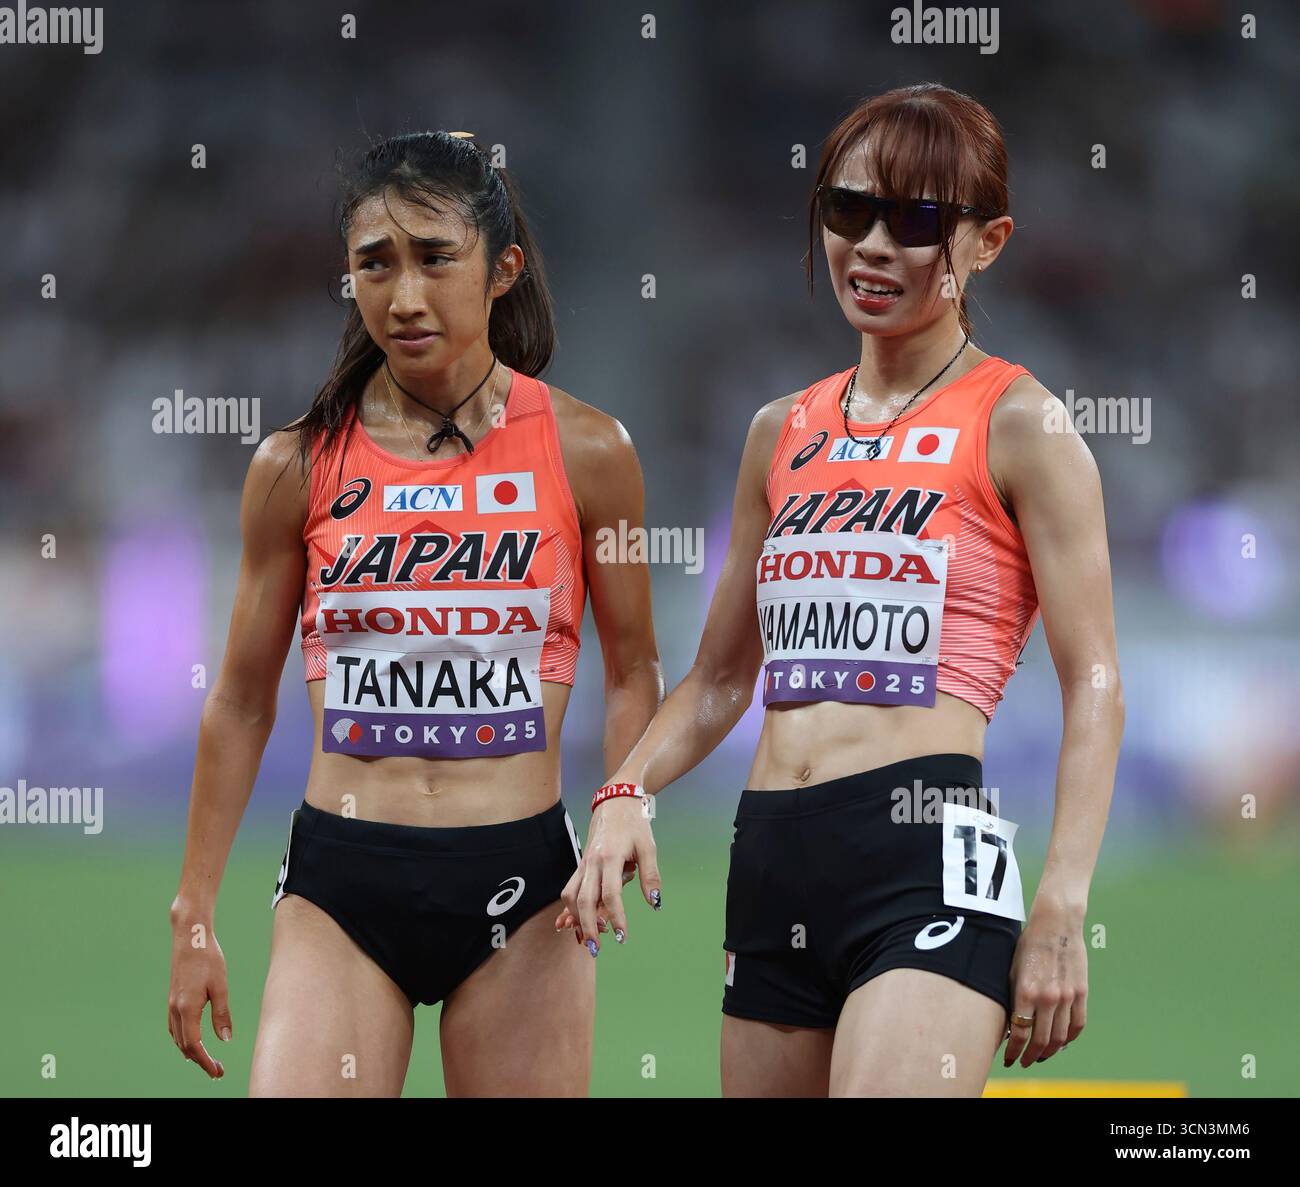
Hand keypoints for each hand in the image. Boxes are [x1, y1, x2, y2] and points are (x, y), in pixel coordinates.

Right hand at [167, 906, 232, 1078]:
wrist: (190, 936)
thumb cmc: (208, 958)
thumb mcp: (220, 986)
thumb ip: (222, 1014)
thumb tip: (225, 1039)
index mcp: (187, 1009)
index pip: (194, 1046)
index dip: (205, 1062)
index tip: (217, 1072)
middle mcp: (175, 1009)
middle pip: (184, 1046)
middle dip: (200, 1061)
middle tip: (217, 1070)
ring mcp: (171, 1003)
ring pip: (177, 1037)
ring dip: (190, 1052)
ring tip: (206, 1060)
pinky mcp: (172, 997)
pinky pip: (174, 1027)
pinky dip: (182, 1039)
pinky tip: (190, 1039)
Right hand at [555, 795, 660, 952]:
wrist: (616, 800)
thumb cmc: (634, 822)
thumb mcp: (648, 847)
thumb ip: (651, 876)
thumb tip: (654, 904)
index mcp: (610, 857)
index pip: (610, 894)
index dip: (616, 917)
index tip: (622, 937)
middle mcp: (592, 861)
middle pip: (583, 900)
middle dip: (587, 926)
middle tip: (596, 949)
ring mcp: (584, 863)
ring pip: (570, 895)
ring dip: (576, 919)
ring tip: (587, 938)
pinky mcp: (581, 864)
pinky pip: (570, 888)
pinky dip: (570, 907)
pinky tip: (573, 922)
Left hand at [1003, 901, 1087, 1067]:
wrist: (1055, 924)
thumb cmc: (1028, 945)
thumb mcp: (1013, 970)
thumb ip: (1014, 998)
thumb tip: (1011, 1024)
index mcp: (1026, 991)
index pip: (1020, 1033)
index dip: (1014, 1051)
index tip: (1010, 1059)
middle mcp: (1047, 998)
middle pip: (1041, 1041)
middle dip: (1031, 1056)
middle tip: (1024, 1061)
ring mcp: (1067, 996)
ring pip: (1060, 1037)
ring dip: (1049, 1051)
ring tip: (1041, 1055)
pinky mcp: (1081, 993)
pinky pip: (1078, 1025)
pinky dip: (1069, 1038)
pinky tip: (1061, 1042)